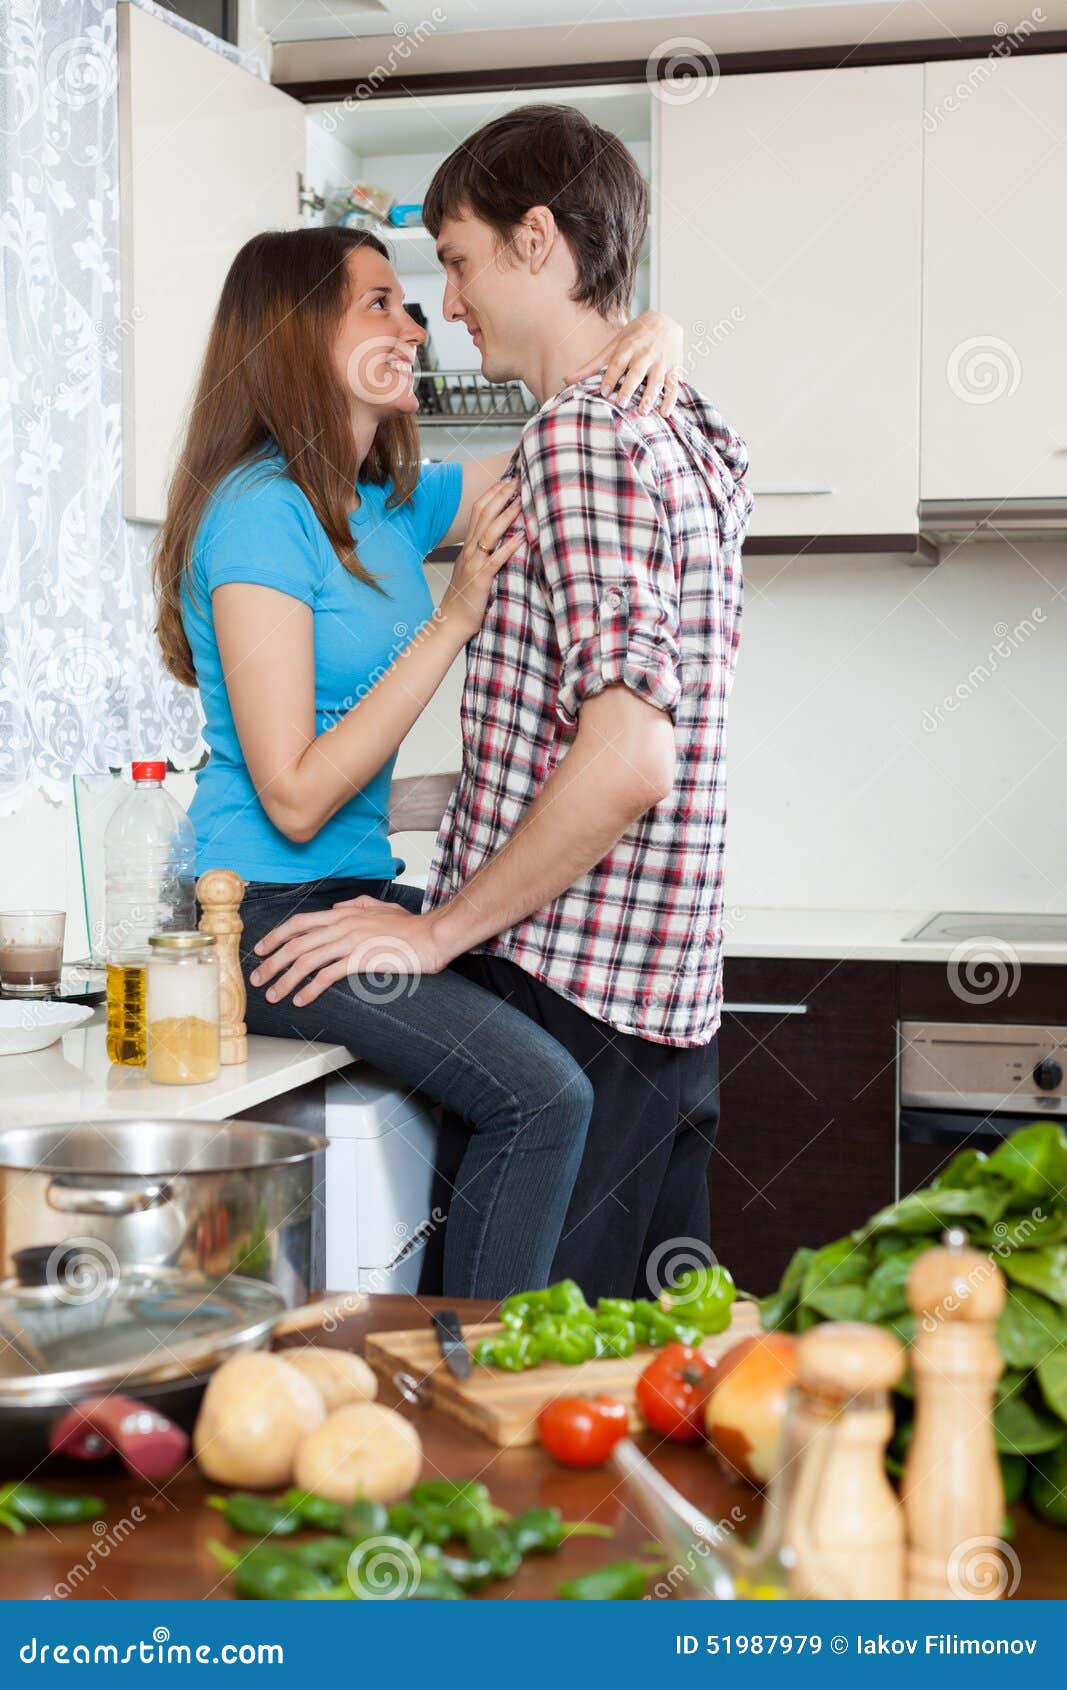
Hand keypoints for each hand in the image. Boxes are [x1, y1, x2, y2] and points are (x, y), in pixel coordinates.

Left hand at [249, 897, 444, 1006]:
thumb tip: (338, 908)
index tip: (261, 949)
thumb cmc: (410, 927)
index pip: (299, 922)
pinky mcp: (361, 959)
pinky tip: (301, 999)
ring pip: (306, 960)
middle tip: (258, 978)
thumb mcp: (381, 908)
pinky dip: (310, 989)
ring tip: (274, 995)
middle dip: (272, 962)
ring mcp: (350, 942)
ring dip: (285, 979)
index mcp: (343, 914)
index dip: (276, 935)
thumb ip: (357, 906)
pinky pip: (327, 975)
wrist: (431, 937)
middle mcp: (342, 925)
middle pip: (296, 943)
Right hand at [443, 478, 522, 636]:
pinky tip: (521, 537)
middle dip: (499, 496)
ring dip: (505, 515)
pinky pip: (495, 560)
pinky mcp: (480, 580)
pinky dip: (508, 548)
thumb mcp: (473, 571)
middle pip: (482, 515)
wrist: (450, 623)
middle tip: (516, 480)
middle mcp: (469, 552)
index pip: (478, 512)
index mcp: (468, 548)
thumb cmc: (464, 600)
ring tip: (520, 501)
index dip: (492, 494)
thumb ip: (484, 555)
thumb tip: (503, 541)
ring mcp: (473, 564)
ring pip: (488, 533)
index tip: (507, 480)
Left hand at [567, 311, 683, 416]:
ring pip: (656, 381)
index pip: (618, 363)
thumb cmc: (634, 336)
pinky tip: (665, 413)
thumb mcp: (613, 345)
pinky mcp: (673, 369)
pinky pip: (673, 386)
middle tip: (621, 403)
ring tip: (643, 412)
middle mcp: (644, 355)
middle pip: (636, 373)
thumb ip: (592, 365)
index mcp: (628, 348)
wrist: (665, 321)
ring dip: (650, 397)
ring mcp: (660, 363)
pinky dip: (670, 400)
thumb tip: (565, 380)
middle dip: (629, 388)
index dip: (611, 377)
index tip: (604, 392)